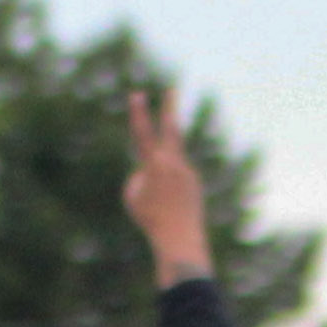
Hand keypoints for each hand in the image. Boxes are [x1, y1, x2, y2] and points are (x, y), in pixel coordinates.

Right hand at [122, 89, 212, 285]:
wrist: (180, 237)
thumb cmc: (150, 219)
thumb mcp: (132, 195)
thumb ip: (139, 175)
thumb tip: (150, 169)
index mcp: (156, 164)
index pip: (143, 133)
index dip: (138, 113)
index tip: (137, 94)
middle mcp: (175, 162)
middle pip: (171, 129)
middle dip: (170, 108)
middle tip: (172, 89)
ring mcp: (187, 171)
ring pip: (165, 168)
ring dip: (157, 185)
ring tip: (159, 205)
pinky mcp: (193, 182)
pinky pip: (172, 182)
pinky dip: (165, 194)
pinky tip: (170, 210)